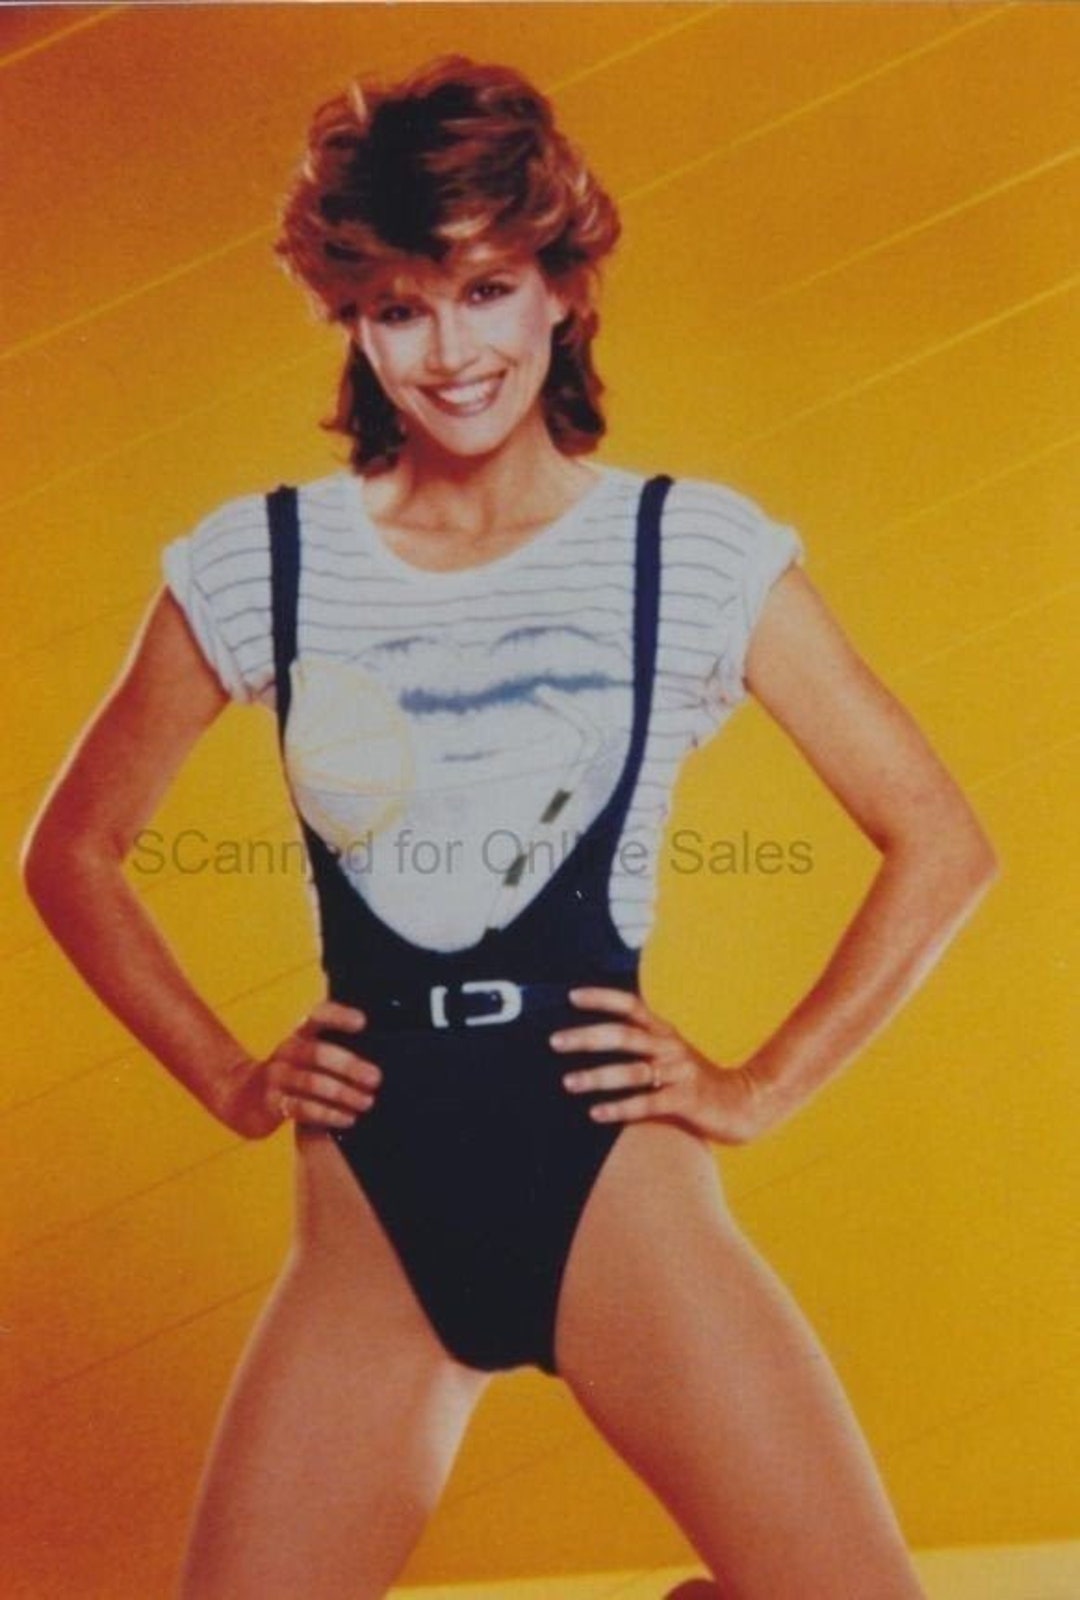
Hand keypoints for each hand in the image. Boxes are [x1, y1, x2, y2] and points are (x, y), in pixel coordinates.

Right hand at [214, 1000, 380, 1139]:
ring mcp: (277, 1077)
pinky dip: (328, 1114)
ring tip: (366, 1102)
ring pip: (312, 1083)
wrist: (242, 1097)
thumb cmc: (288, 1075)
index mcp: (299, 1035)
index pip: (318, 1017)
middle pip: (318, 1053)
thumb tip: (374, 1062)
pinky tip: (347, 1118)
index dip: (338, 1016)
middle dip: (349, 1065)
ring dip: (343, 1094)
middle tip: (375, 1078)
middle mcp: (287, 1051)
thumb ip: (332, 1052)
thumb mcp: (305, 1055)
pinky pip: (302, 1108)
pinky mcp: (272, 1103)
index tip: (362, 1022)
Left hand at [551, 986, 786, 1146]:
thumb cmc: (698, 1080)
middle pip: (625, 1036)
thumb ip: (644, 1044)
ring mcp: (679, 1073)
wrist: (745, 1103)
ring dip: (597, 1076)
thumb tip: (600, 1037)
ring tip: (568, 1082)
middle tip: (555, 1041)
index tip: (571, 996)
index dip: (602, 998)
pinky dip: (620, 1108)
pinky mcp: (686, 1101)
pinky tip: (596, 1113)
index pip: (631, 1006)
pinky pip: (647, 1104)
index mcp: (666, 1032)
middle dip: (588, 1037)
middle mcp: (671, 1047)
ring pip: (632, 1072)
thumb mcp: (673, 1053)